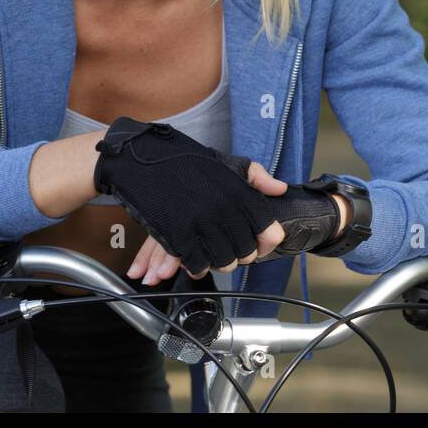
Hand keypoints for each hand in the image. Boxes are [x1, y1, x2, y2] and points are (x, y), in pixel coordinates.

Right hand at [127, 160, 287, 285]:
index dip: (267, 243)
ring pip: (223, 262)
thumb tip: (280, 189)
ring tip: (216, 257)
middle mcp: (226, 211)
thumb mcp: (231, 164)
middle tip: (234, 251)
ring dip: (220, 263)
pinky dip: (198, 267)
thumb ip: (259, 178)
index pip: (270, 232)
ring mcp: (202, 225)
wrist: (148, 161)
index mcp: (242, 195)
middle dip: (242, 255)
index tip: (260, 245)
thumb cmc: (190, 163)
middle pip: (246, 252)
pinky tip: (198, 262)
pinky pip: (197, 264)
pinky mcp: (180, 237)